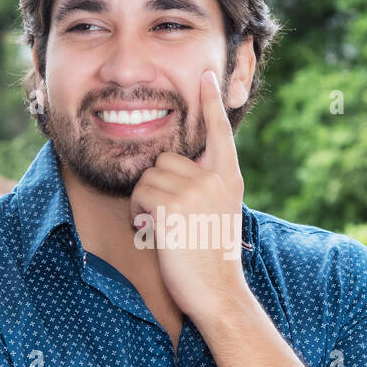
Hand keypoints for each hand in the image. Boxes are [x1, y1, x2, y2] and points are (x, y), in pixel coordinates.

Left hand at [130, 69, 249, 320]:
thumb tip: (171, 169)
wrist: (218, 292)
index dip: (211, 102)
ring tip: (162, 227)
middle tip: (166, 217)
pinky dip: (138, 212)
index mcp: (228, 177)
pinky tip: (153, 231)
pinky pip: (140, 192)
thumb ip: (205, 186)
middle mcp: (215, 177)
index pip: (219, 131)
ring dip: (144, 200)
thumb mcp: (218, 213)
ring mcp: (195, 189)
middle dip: (155, 184)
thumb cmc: (211, 259)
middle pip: (166, 158)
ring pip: (149, 175)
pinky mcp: (174, 204)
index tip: (206, 75)